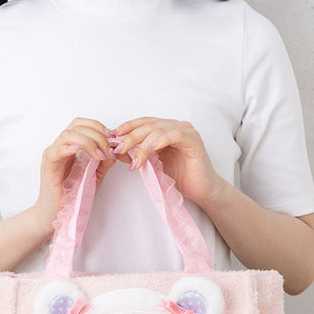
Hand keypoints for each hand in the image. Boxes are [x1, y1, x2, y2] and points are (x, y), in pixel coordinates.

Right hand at [32, 118, 115, 230]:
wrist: (55, 214)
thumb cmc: (72, 197)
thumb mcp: (94, 177)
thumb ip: (103, 163)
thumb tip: (115, 152)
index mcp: (71, 147)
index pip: (83, 125)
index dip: (99, 128)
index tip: (113, 142)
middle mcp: (61, 147)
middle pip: (77, 126)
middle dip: (98, 135)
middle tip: (109, 151)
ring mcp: (53, 154)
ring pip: (69, 134)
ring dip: (89, 141)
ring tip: (100, 156)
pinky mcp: (48, 165)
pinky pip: (57, 150)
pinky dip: (69, 147)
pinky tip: (79, 152)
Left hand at [109, 117, 223, 206]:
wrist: (201, 191)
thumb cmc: (179, 178)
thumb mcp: (153, 164)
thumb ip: (138, 155)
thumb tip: (117, 150)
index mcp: (166, 129)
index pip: (144, 123)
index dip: (127, 127)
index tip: (112, 137)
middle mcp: (176, 126)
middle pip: (148, 125)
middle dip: (130, 136)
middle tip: (118, 148)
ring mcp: (186, 131)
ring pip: (158, 129)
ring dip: (142, 143)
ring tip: (133, 158)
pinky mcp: (193, 140)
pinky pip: (173, 135)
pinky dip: (160, 141)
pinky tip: (150, 150)